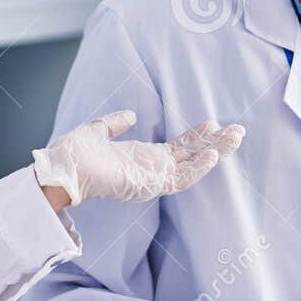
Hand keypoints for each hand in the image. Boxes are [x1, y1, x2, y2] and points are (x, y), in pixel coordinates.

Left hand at [32, 111, 243, 205]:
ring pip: (193, 168)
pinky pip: (180, 179)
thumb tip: (130, 115)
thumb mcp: (97, 130)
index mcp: (141, 158)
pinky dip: (197, 169)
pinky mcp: (149, 185)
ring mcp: (152, 179)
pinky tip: (212, 155)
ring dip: (215, 153)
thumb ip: (114, 124)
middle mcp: (151, 169)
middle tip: (239, 130)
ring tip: (236, 138)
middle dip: (216, 144)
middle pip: (192, 157)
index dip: (195, 137)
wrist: (61, 169)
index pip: (177, 149)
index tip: (212, 123)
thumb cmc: (74, 154)